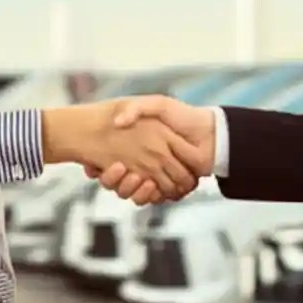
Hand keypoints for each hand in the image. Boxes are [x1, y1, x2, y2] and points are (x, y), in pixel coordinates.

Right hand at [41, 101, 203, 197]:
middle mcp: (141, 162)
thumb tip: (117, 122)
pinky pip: (150, 198)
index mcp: (136, 143)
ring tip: (132, 175)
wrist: (210, 133)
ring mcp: (153, 175)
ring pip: (129, 191)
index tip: (93, 163)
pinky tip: (148, 183)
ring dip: (127, 187)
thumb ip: (136, 109)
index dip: (98, 164)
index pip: (107, 160)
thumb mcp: (156, 104)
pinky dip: (146, 195)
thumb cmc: (183, 116)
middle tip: (114, 168)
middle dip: (111, 179)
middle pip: (115, 180)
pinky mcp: (166, 187)